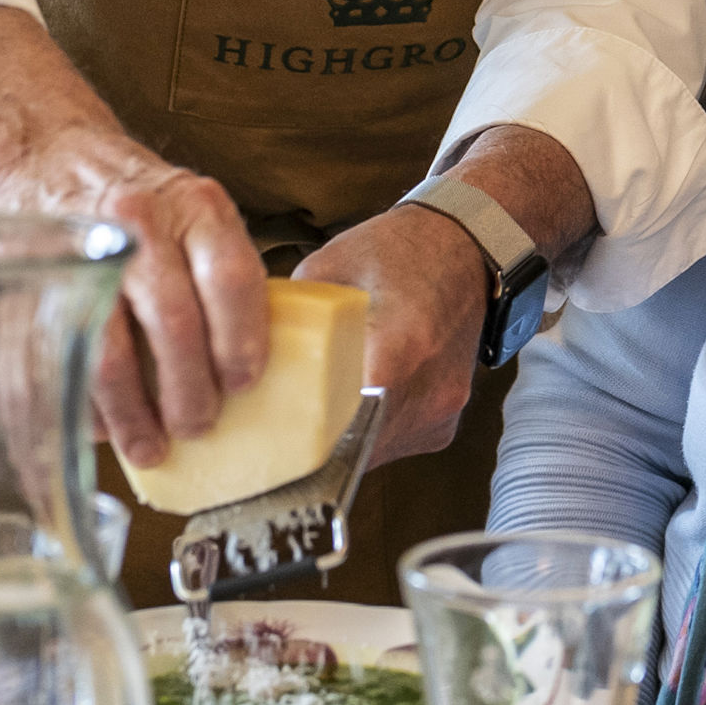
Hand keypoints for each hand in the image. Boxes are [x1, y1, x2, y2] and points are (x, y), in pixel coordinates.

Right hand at [0, 3, 268, 465]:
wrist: (49, 154)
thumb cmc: (140, 202)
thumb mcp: (194, 214)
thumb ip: (218, 273)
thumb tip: (248, 372)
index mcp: (197, 207)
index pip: (230, 278)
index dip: (240, 341)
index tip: (243, 386)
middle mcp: (143, 221)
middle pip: (173, 322)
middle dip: (187, 391)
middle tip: (197, 427)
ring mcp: (86, 250)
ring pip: (110, 347)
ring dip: (133, 411)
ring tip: (149, 446)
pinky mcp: (41, 278)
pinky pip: (60, 353)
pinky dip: (82, 401)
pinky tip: (100, 427)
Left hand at [298, 124, 601, 464]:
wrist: (465, 249)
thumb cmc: (398, 252)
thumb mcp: (326, 270)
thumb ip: (289, 321)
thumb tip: (240, 358)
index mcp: (395, 351)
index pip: (338, 426)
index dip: (297, 442)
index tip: (267, 442)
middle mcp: (425, 392)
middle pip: (352, 449)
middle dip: (312, 447)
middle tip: (274, 436)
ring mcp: (440, 413)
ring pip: (373, 455)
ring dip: (341, 445)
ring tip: (309, 418)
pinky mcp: (445, 425)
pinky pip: (394, 445)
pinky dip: (367, 435)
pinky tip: (351, 406)